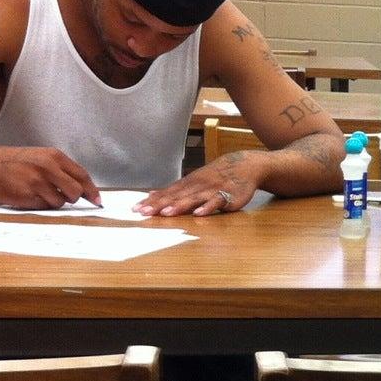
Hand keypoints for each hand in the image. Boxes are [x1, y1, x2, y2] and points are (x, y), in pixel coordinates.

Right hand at [0, 147, 99, 208]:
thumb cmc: (17, 161)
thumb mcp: (42, 156)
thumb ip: (62, 169)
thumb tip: (83, 188)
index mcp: (54, 157)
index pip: (82, 175)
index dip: (92, 190)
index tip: (98, 200)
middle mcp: (48, 168)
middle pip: (76, 191)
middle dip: (74, 198)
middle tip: (64, 196)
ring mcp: (37, 182)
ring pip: (60, 202)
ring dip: (55, 201)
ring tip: (41, 192)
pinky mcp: (28, 195)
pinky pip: (45, 206)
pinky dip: (42, 204)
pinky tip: (31, 196)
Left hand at [138, 156, 256, 216]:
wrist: (243, 166)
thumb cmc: (215, 177)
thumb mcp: (194, 181)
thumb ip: (174, 191)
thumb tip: (151, 195)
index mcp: (188, 184)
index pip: (166, 193)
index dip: (151, 201)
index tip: (136, 209)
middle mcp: (197, 186)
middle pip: (176, 196)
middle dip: (159, 204)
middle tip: (144, 213)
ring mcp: (212, 190)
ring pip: (193, 199)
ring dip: (180, 205)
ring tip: (166, 213)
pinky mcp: (228, 196)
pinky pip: (217, 202)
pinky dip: (208, 207)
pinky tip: (199, 214)